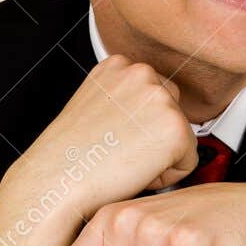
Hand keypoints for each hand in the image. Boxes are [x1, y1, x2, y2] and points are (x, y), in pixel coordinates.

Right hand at [0, 56, 198, 245]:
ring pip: (182, 137)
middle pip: (172, 113)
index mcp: (118, 65)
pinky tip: (134, 172)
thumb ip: (123, 101)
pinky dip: (166, 177)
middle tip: (117, 153)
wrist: (57, 181)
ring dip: (159, 157)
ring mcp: (161, 97)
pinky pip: (188, 163)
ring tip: (123, 161)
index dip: (136, 128)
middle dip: (152, 139)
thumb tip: (147, 116)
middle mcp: (141, 72)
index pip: (152, 98)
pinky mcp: (177, 128)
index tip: (110, 139)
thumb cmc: (69, 158)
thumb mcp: (94, 109)